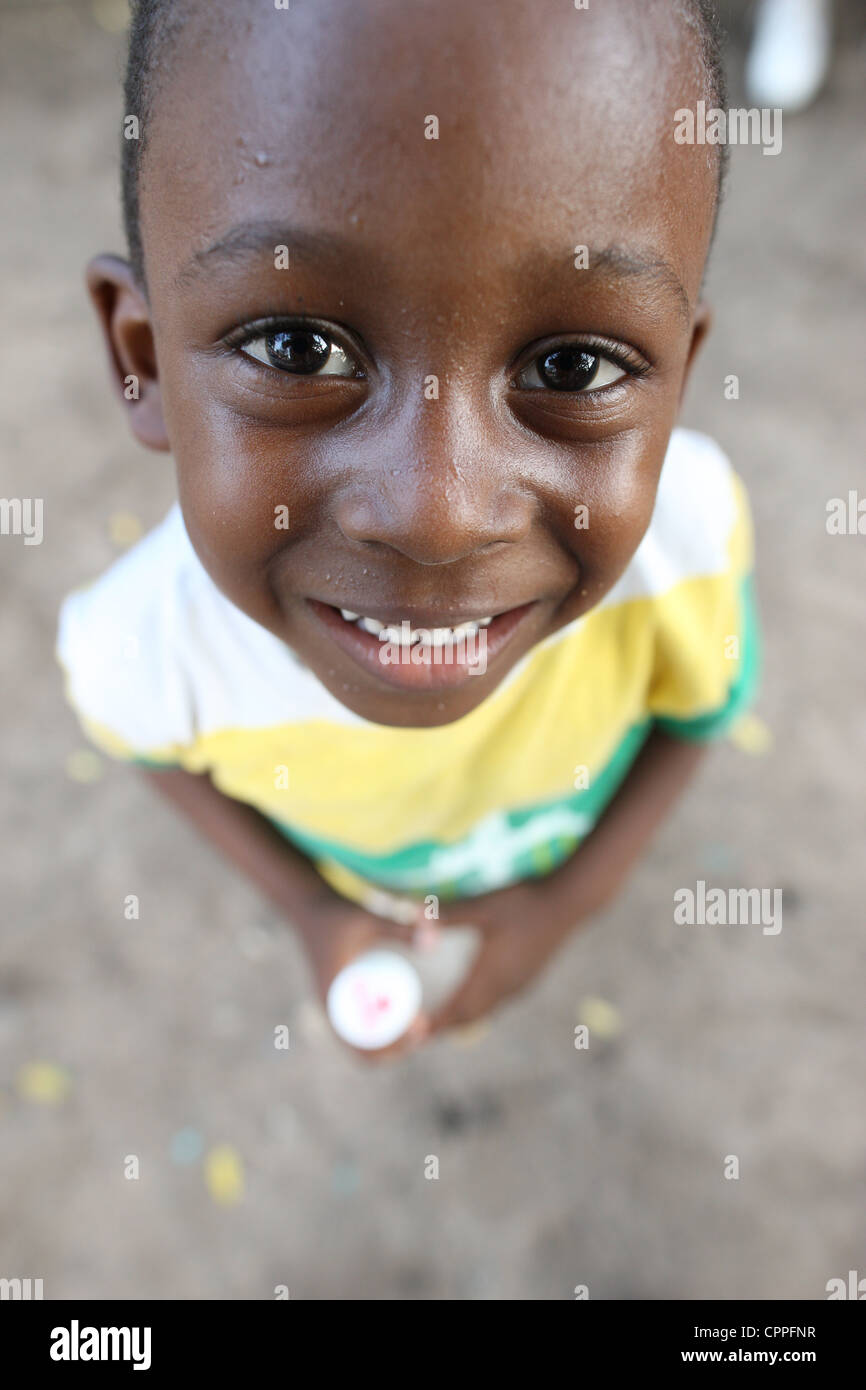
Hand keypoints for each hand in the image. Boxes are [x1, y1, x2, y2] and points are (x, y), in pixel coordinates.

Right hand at [293, 890, 429, 1061]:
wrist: (309, 907)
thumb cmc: (338, 912)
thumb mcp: (369, 919)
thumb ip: (400, 927)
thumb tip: (435, 944)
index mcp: (332, 1003)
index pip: (362, 1047)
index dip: (393, 1046)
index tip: (420, 1026)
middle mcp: (329, 1011)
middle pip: (363, 1050)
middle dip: (396, 1047)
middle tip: (424, 1026)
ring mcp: (332, 1007)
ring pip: (360, 1043)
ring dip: (388, 1042)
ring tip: (418, 1022)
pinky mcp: (336, 1000)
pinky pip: (355, 1029)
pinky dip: (377, 1033)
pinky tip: (401, 1017)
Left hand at [426, 874, 583, 1034]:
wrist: (568, 902)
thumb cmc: (525, 902)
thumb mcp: (483, 907)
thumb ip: (450, 915)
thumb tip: (413, 917)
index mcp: (490, 974)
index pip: (457, 1010)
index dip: (436, 1024)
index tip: (415, 1036)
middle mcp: (505, 986)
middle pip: (470, 1016)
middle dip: (446, 1025)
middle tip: (423, 1032)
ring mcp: (520, 983)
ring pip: (487, 1011)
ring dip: (464, 1017)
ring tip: (446, 1020)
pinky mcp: (530, 976)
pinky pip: (500, 1001)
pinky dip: (481, 1006)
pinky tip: (478, 996)